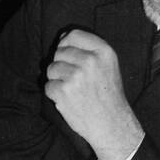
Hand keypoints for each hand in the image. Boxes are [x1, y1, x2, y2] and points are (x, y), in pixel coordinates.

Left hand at [44, 29, 141, 159]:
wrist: (111, 124)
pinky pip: (48, 86)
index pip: (73, 35)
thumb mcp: (108, 66)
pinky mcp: (63, 91)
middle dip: (61, 64)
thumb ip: (89, 50)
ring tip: (71, 91)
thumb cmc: (108, 95)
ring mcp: (76, 76)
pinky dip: (54, 94)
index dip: (65, 43)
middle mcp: (90, 61)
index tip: (67, 55)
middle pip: (60, 52)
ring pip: (51, 68)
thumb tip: (62, 37)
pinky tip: (68, 101)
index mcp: (103, 51)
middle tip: (72, 79)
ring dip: (56, 80)